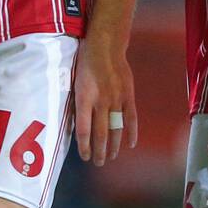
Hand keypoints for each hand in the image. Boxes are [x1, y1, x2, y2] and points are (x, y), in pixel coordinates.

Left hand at [72, 35, 137, 165]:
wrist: (105, 45)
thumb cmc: (85, 62)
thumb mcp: (75, 82)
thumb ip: (78, 103)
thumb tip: (78, 125)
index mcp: (84, 98)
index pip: (84, 129)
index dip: (84, 146)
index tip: (84, 156)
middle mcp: (101, 101)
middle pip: (100, 133)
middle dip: (98, 151)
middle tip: (98, 163)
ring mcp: (116, 98)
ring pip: (115, 128)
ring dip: (113, 146)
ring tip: (111, 157)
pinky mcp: (128, 95)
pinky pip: (131, 117)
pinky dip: (131, 132)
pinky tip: (130, 144)